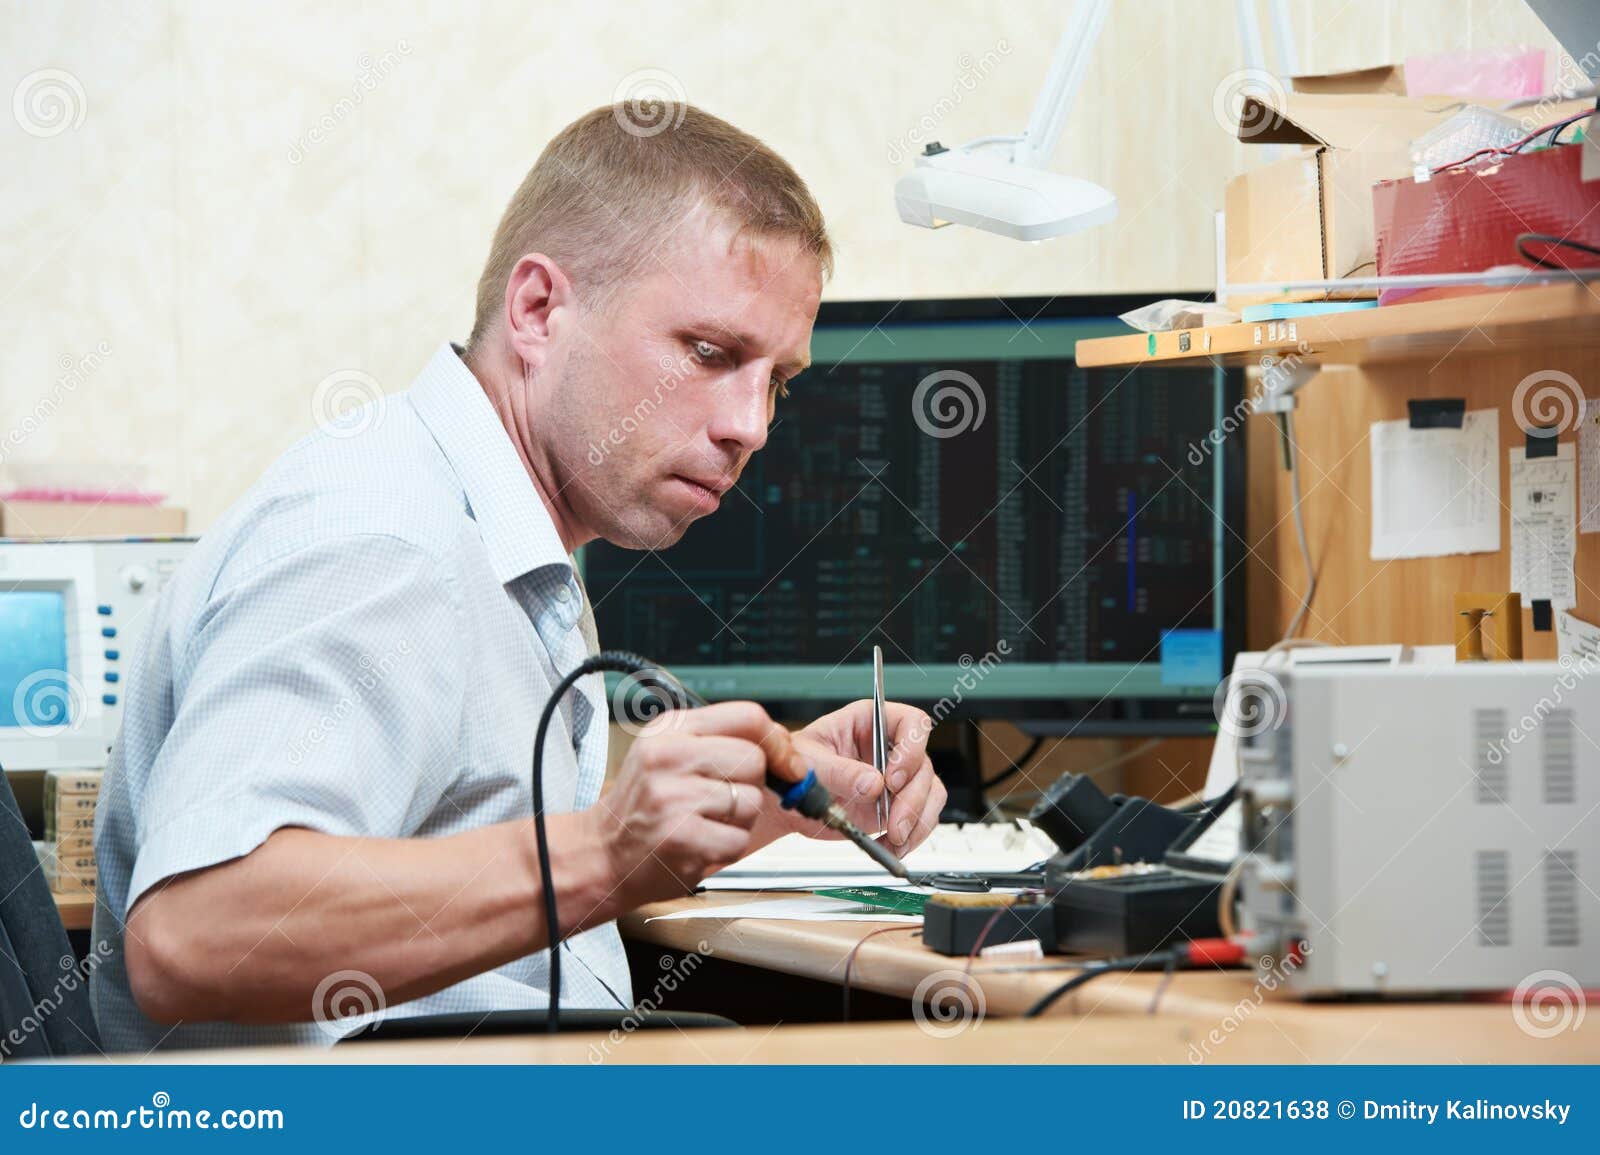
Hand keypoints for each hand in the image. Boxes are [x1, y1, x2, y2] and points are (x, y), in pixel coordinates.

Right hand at [589, 701, 801, 905]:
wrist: (602, 852)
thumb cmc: (645, 805)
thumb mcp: (672, 753)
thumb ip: (723, 742)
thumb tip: (788, 753)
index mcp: (671, 728)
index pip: (748, 716)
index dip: (778, 741)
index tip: (787, 763)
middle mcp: (669, 755)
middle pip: (755, 760)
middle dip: (751, 785)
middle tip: (720, 800)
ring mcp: (673, 796)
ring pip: (751, 802)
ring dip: (739, 820)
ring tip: (704, 822)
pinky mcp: (681, 837)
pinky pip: (739, 839)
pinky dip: (728, 848)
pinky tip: (700, 843)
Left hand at [790, 699, 945, 854]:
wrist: (789, 802)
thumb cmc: (795, 768)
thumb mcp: (809, 762)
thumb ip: (840, 771)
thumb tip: (872, 784)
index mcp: (869, 722)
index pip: (912, 723)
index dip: (911, 749)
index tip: (892, 778)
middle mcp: (889, 748)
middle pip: (923, 765)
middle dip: (913, 798)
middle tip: (894, 821)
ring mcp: (896, 779)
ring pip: (930, 793)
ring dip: (917, 820)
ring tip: (894, 839)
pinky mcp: (896, 806)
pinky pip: (921, 818)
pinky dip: (912, 836)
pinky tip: (891, 846)